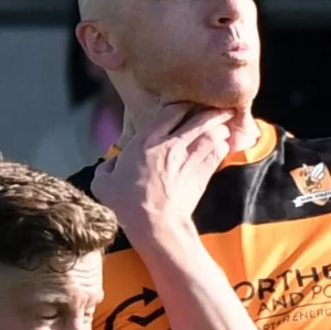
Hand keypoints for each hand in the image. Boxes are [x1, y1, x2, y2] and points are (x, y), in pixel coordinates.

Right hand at [91, 101, 246, 236]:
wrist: (155, 224)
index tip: (187, 105)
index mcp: (145, 141)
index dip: (182, 106)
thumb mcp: (104, 183)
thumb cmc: (127, 204)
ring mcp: (189, 159)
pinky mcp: (201, 175)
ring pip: (211, 135)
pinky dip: (222, 147)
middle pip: (197, 120)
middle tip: (220, 108)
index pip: (170, 112)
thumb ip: (108, 167)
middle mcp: (170, 145)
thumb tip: (111, 164)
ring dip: (220, 128)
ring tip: (225, 125)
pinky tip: (225, 145)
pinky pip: (217, 154)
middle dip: (210, 113)